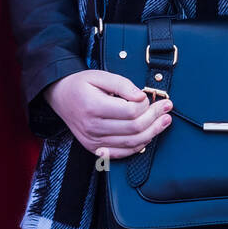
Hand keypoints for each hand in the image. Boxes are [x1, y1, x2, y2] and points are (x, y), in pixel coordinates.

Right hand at [45, 69, 172, 159]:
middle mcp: (93, 127)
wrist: (60, 97)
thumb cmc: (81, 85)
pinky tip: (149, 136)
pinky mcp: (95, 149)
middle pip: (134, 128)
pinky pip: (122, 153)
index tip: (150, 96)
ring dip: (152, 133)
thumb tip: (141, 96)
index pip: (130, 111)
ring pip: (132, 143)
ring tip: (164, 122)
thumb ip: (122, 84)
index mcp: (93, 107)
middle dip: (155, 118)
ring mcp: (94, 141)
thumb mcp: (99, 75)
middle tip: (167, 108)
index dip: (146, 104)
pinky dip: (138, 146)